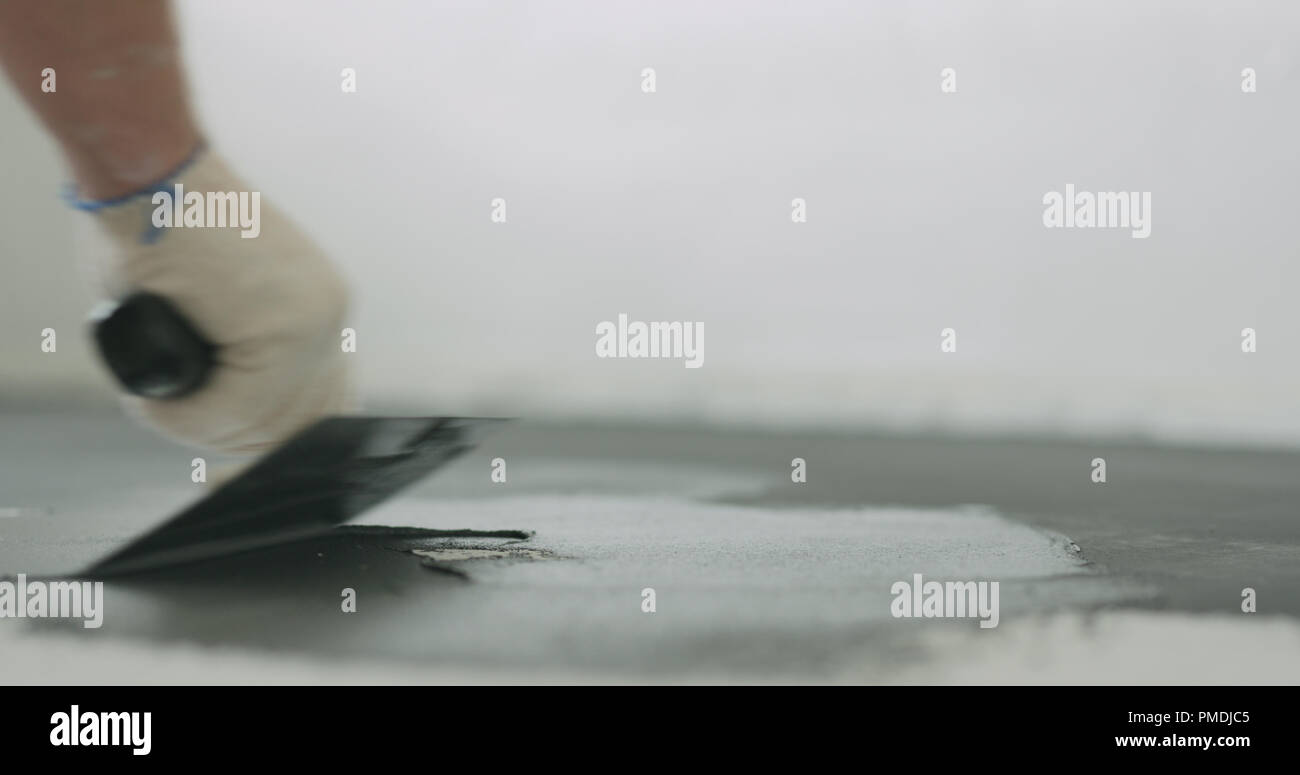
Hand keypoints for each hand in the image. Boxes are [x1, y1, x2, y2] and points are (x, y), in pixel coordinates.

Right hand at [74, 150, 352, 454]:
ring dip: (196, 427)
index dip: (270, 434)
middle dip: (232, 438)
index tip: (224, 446)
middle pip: (299, 422)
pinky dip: (186, 417)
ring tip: (151, 403)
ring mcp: (312, 323)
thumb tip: (218, 403)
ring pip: (260, 421)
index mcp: (316, 305)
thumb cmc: (152, 221)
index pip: (321, 400)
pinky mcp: (284, 331)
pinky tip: (153, 402)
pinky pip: (234, 408)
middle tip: (172, 420)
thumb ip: (227, 346)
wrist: (144, 168)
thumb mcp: (205, 295)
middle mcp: (327, 315)